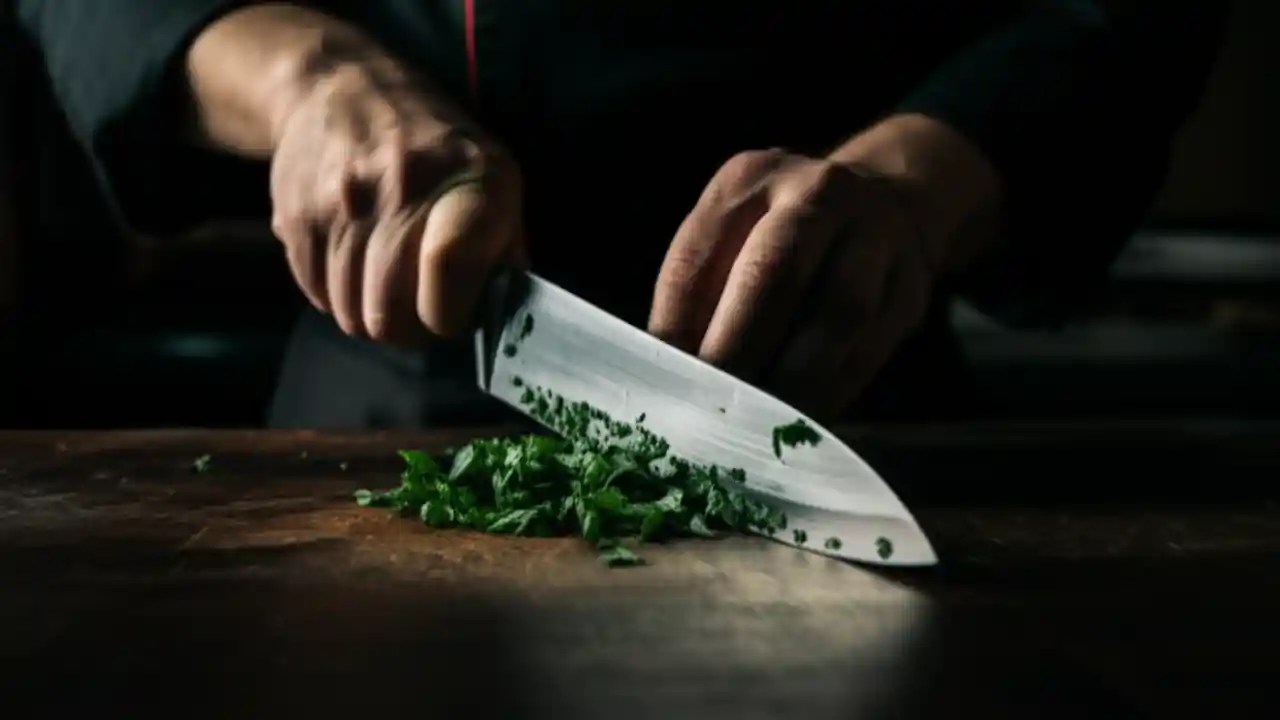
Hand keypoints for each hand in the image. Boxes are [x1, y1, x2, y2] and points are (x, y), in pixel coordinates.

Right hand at [269, 64, 522, 343]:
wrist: (340, 85)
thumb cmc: (436, 146)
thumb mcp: (493, 175)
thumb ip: (504, 246)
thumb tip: (502, 313)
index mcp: (468, 182)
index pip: (448, 273)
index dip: (448, 315)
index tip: (451, 315)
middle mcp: (402, 188)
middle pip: (391, 313)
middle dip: (408, 331)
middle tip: (417, 316)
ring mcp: (342, 202)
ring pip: (351, 313)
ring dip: (370, 317)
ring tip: (385, 292)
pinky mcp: (296, 215)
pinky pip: (316, 295)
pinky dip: (335, 298)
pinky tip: (354, 272)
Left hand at [649, 149, 938, 417]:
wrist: (888, 197)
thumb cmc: (781, 231)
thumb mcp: (732, 231)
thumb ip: (699, 291)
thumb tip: (671, 372)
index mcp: (749, 179)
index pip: (698, 256)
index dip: (677, 325)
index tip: (666, 379)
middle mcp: (816, 194)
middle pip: (773, 274)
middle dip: (736, 351)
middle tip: (709, 409)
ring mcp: (874, 235)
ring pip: (836, 314)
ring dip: (792, 380)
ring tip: (758, 423)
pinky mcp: (909, 285)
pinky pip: (868, 347)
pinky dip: (830, 391)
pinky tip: (800, 419)